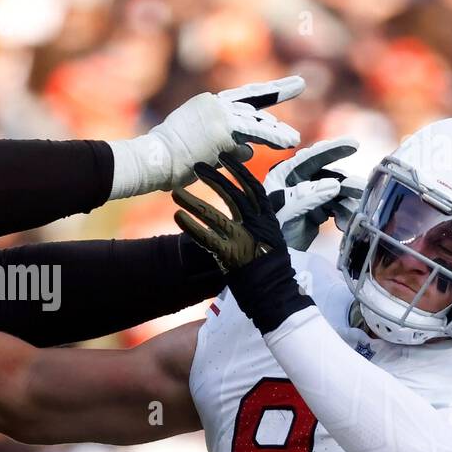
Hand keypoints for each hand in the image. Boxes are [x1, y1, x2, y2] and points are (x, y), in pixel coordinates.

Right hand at [107, 76, 303, 198]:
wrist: (151, 158)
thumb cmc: (167, 158)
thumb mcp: (198, 142)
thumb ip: (224, 140)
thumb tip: (249, 149)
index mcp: (207, 104)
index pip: (244, 97)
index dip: (269, 92)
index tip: (292, 85)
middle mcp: (216, 104)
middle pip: (254, 107)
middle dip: (278, 101)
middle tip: (300, 86)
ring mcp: (220, 116)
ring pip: (256, 124)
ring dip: (275, 134)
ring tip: (293, 141)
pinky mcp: (223, 131)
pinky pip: (247, 145)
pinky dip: (257, 147)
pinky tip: (271, 147)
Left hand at [171, 154, 314, 334]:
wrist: (276, 293)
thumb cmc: (271, 268)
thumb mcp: (272, 239)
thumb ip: (261, 222)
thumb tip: (259, 207)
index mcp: (267, 219)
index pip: (253, 189)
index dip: (239, 172)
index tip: (226, 158)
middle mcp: (255, 225)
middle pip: (232, 195)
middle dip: (214, 178)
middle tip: (196, 166)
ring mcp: (243, 239)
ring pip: (214, 215)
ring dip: (193, 202)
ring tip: (175, 192)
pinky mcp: (230, 255)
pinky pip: (207, 238)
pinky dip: (191, 227)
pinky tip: (177, 216)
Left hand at [263, 137, 362, 249]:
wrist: (266, 256)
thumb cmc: (268, 229)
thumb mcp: (285, 211)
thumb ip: (307, 197)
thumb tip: (335, 184)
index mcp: (286, 174)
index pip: (311, 157)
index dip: (333, 149)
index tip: (354, 144)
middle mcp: (300, 181)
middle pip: (329, 176)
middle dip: (346, 184)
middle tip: (361, 190)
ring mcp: (311, 197)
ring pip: (337, 193)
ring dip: (347, 203)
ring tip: (355, 215)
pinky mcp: (318, 212)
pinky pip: (337, 209)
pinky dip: (344, 215)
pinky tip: (344, 225)